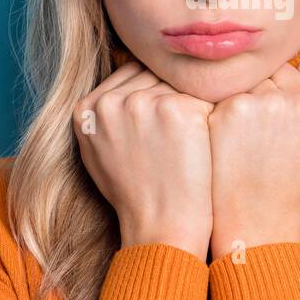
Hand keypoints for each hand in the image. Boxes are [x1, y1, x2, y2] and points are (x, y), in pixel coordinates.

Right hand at [73, 58, 215, 261]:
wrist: (161, 226)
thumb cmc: (134, 193)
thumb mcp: (100, 152)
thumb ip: (105, 116)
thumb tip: (119, 88)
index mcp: (88, 108)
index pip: (131, 74)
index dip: (153, 91)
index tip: (167, 114)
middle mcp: (113, 101)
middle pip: (155, 74)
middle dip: (171, 92)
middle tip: (185, 124)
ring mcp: (146, 103)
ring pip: (180, 82)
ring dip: (191, 100)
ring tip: (196, 134)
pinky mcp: (179, 109)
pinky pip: (204, 94)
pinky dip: (211, 112)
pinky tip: (210, 136)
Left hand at [206, 57, 299, 260]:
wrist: (258, 220)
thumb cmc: (294, 185)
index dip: (297, 86)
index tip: (287, 112)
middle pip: (280, 70)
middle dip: (271, 91)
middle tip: (264, 130)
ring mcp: (268, 102)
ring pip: (253, 78)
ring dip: (248, 98)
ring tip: (248, 137)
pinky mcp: (235, 108)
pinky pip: (229, 90)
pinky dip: (226, 110)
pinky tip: (229, 137)